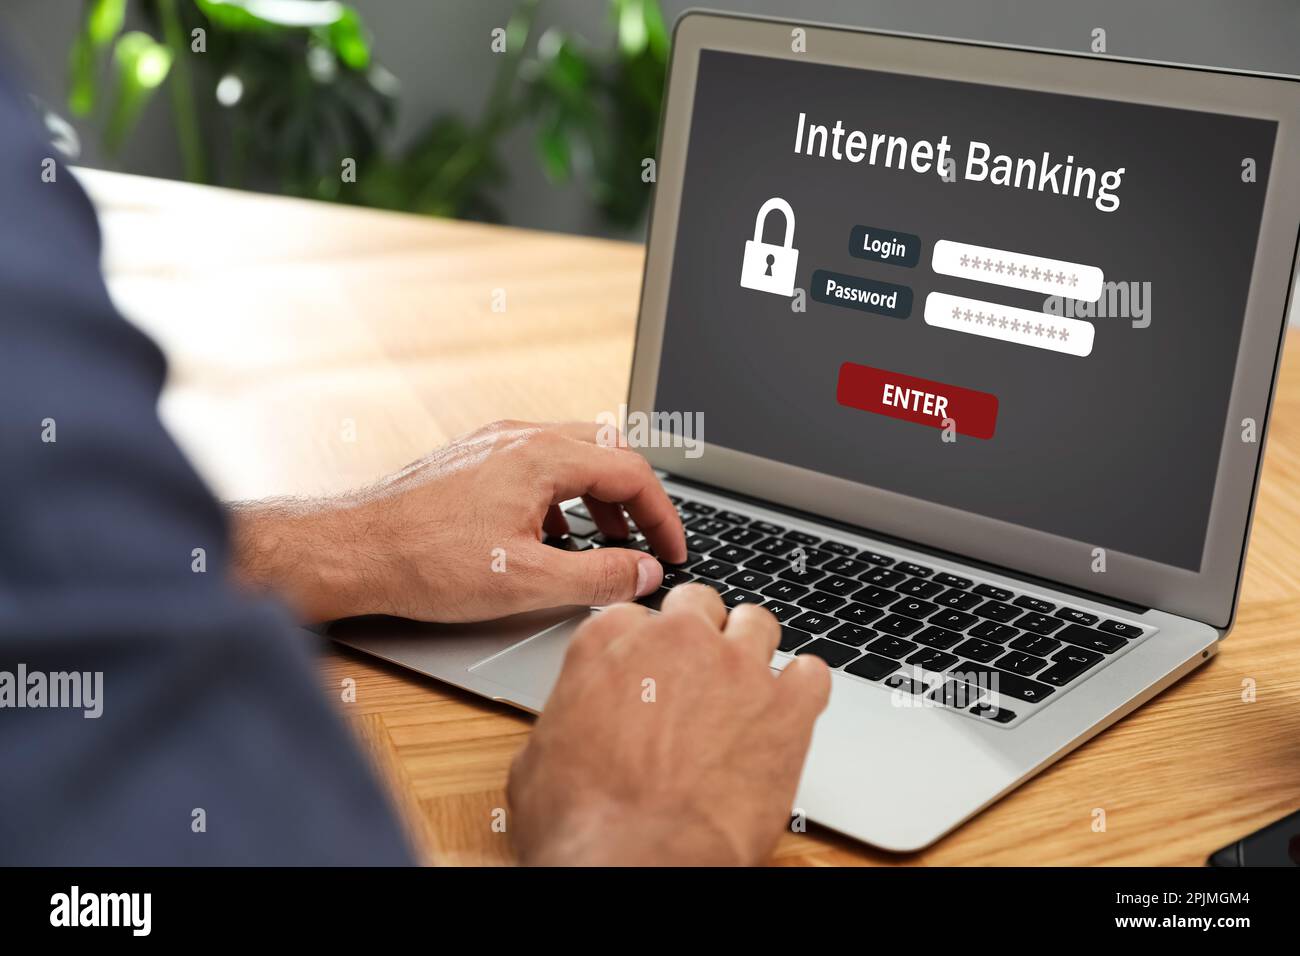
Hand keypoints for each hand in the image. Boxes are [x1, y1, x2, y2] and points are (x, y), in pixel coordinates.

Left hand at [229, 420, 686, 622]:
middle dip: (636, 500)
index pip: (633, 471)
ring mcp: (494, 442)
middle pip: (607, 452)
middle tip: (647, 544)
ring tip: (605, 543)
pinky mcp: (473, 458)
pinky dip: (561, 496)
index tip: (673, 551)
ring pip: (571, 455)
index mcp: (542, 456)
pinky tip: (549, 537)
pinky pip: (537, 464)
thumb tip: (645, 573)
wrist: (352, 550)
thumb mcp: (527, 581)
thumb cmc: (427, 563)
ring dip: (599, 497)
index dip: (664, 515)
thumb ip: (598, 576)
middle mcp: (520, 437)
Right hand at [507, 584, 831, 865]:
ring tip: (746, 689)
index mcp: (610, 642)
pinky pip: (812, 673)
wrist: (636, 858)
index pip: (635, 615)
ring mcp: (736, 667)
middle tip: (697, 675)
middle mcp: (676, 639)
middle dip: (699, 633)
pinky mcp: (786, 707)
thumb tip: (576, 728)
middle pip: (698, 604)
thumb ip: (570, 715)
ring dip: (751, 651)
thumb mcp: (540, 755)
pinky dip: (803, 690)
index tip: (649, 669)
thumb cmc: (582, 820)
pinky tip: (789, 713)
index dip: (645, 645)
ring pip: (757, 624)